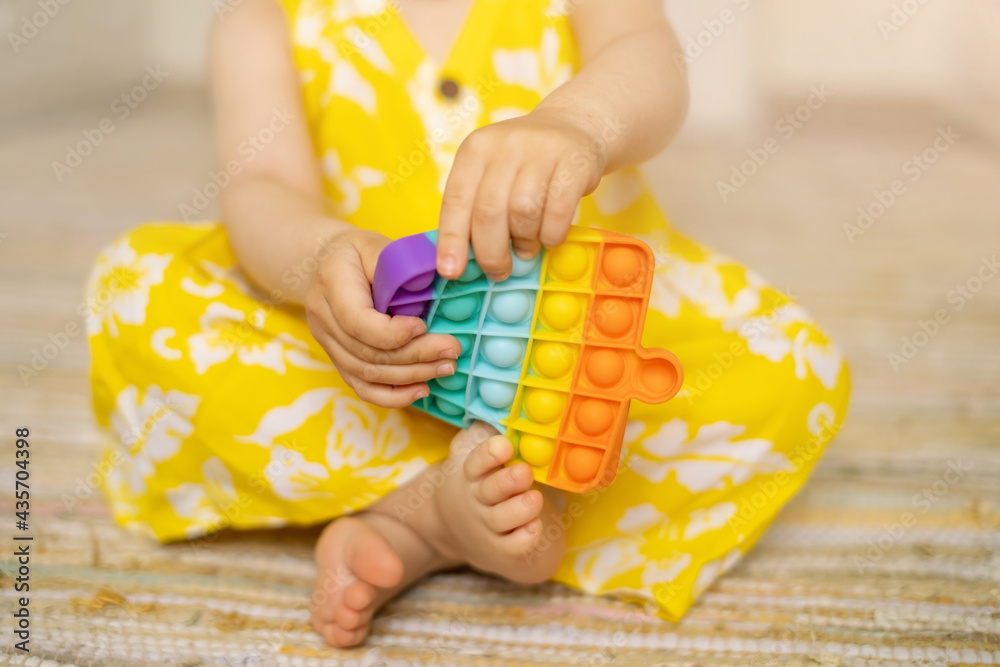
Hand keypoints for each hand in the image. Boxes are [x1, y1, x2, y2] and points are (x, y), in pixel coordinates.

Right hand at [305, 229, 461, 407]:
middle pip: (367, 353)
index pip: (358, 321)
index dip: (394, 333)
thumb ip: (401, 267)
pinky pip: (361, 387)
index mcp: (332, 283)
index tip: (424, 326)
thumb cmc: (359, 252)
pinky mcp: (337, 359)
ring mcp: (327, 342)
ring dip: (410, 376)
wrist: (324, 263)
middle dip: (415, 357)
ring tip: (446, 367)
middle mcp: (323, 317)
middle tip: (451, 350)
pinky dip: (393, 395)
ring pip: (366, 374)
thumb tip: (440, 284)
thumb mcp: (377, 244)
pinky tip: (422, 389)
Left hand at [436, 110, 605, 280]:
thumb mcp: (492, 173)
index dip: (452, 239)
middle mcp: (505, 145)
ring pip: (523, 212)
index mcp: (475, 150)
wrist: (573, 128)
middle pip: (489, 211)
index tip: (451, 271)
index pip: (455, 199)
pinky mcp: (574, 163)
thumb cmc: (524, 165)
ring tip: (526, 248)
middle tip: (498, 271)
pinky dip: (551, 235)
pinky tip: (549, 237)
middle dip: (491, 252)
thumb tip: (462, 262)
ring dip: (524, 242)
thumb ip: (475, 209)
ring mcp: (541, 151)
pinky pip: (557, 212)